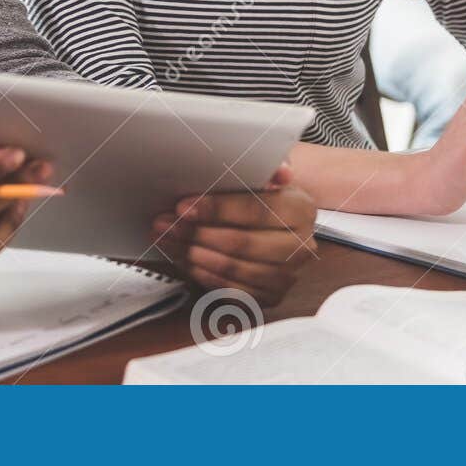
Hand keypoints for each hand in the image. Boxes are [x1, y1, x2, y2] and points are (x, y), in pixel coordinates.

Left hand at [150, 165, 317, 305]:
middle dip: (196, 233)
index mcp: (300, 210)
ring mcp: (287, 276)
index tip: (183, 207)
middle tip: (164, 223)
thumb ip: (266, 167)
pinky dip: (202, 274)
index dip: (216, 209)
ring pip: (233, 269)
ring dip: (193, 254)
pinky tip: (183, 258)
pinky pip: (230, 289)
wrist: (276, 226)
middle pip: (240, 243)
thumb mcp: (264, 175)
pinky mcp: (271, 298)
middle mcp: (300, 247)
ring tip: (167, 238)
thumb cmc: (261, 196)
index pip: (255, 210)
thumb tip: (280, 172)